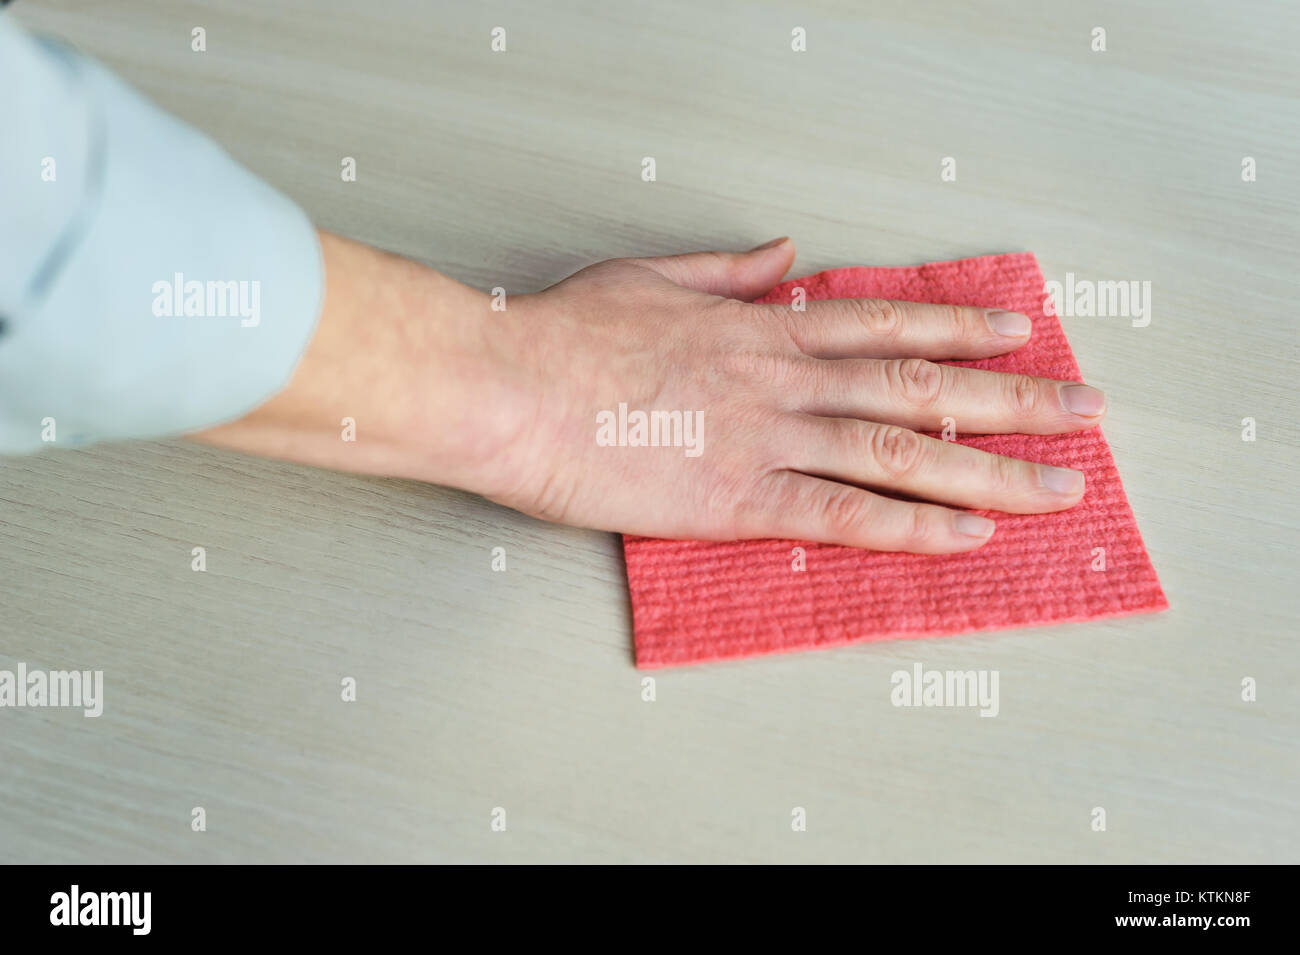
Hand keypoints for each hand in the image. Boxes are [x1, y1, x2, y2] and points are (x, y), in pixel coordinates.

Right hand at [196, 234, 1106, 553]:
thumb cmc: (564, 336)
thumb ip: (726, 270)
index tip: (1017, 328)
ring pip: (901, 451)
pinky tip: (965, 536)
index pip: (884, 322)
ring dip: (988, 471)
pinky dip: (910, 525)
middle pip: (920, 385)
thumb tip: (783, 257)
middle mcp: (782, 379)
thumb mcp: (650, 277)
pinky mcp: (737, 498)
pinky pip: (843, 513)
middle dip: (1012, 398)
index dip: (959, 323)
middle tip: (1081, 412)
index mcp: (760, 327)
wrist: (506, 385)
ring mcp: (767, 438)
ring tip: (1055, 486)